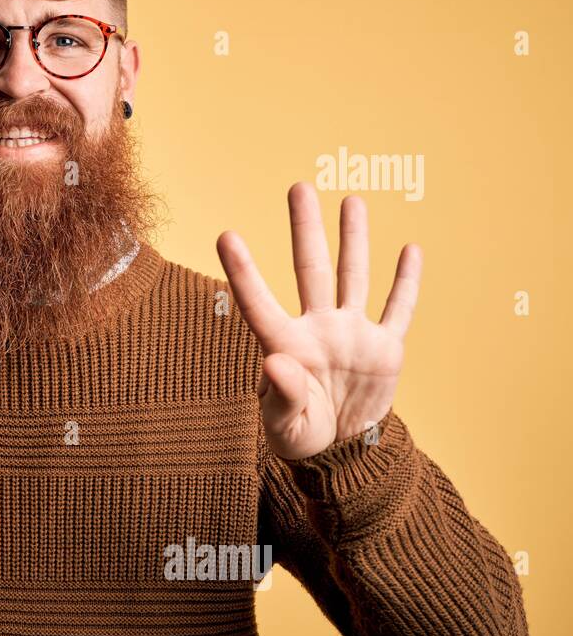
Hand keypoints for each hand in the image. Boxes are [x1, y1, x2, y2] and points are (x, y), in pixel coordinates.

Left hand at [216, 182, 421, 460]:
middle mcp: (317, 329)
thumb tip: (274, 363)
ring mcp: (352, 334)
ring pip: (353, 276)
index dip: (242, 270)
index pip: (258, 301)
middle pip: (311, 269)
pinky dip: (405, 282)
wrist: (341, 448)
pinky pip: (397, 309)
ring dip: (355, 239)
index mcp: (285, 346)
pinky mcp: (385, 347)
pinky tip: (410, 250)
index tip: (225, 234)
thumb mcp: (285, 426)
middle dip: (305, 229)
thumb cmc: (300, 435)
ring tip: (352, 200)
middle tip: (299, 186)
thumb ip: (280, 396)